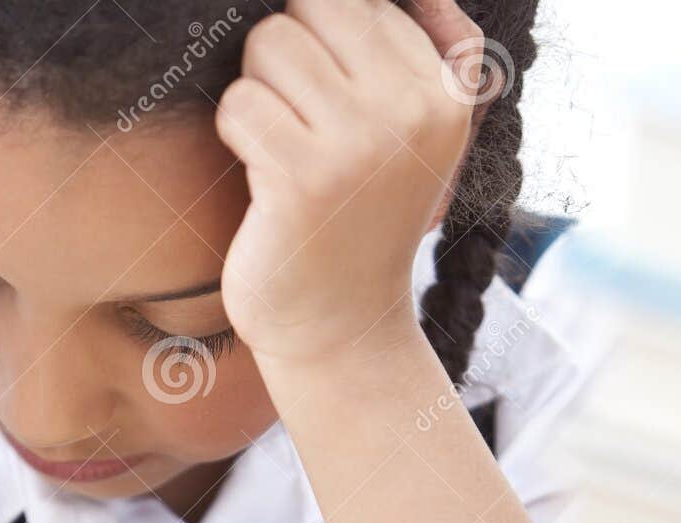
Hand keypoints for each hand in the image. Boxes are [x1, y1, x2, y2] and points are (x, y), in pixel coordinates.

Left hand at [216, 0, 480, 369]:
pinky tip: (264, 184)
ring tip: (286, 155)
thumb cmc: (356, 220)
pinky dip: (235, 136)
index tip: (335, 111)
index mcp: (446, 89)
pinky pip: (239, 102)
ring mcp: (362, 143)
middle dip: (288, 55)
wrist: (341, 332)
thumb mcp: (406, 130)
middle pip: (313, 3)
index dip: (324, 40)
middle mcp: (414, 109)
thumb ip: (407, 42)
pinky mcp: (305, 178)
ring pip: (271, 43)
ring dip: (260, 96)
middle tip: (303, 128)